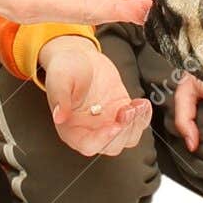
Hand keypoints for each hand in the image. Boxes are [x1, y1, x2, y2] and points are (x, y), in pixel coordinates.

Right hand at [38, 37, 151, 158]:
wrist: (80, 57)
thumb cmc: (66, 68)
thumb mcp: (59, 79)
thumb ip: (59, 97)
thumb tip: (58, 116)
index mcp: (71, 129)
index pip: (88, 145)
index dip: (102, 140)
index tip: (114, 126)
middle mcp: (91, 130)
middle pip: (111, 146)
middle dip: (123, 131)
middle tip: (126, 111)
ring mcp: (108, 122)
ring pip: (127, 138)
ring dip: (136, 125)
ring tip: (135, 105)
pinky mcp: (121, 112)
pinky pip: (138, 124)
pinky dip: (144, 116)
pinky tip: (142, 103)